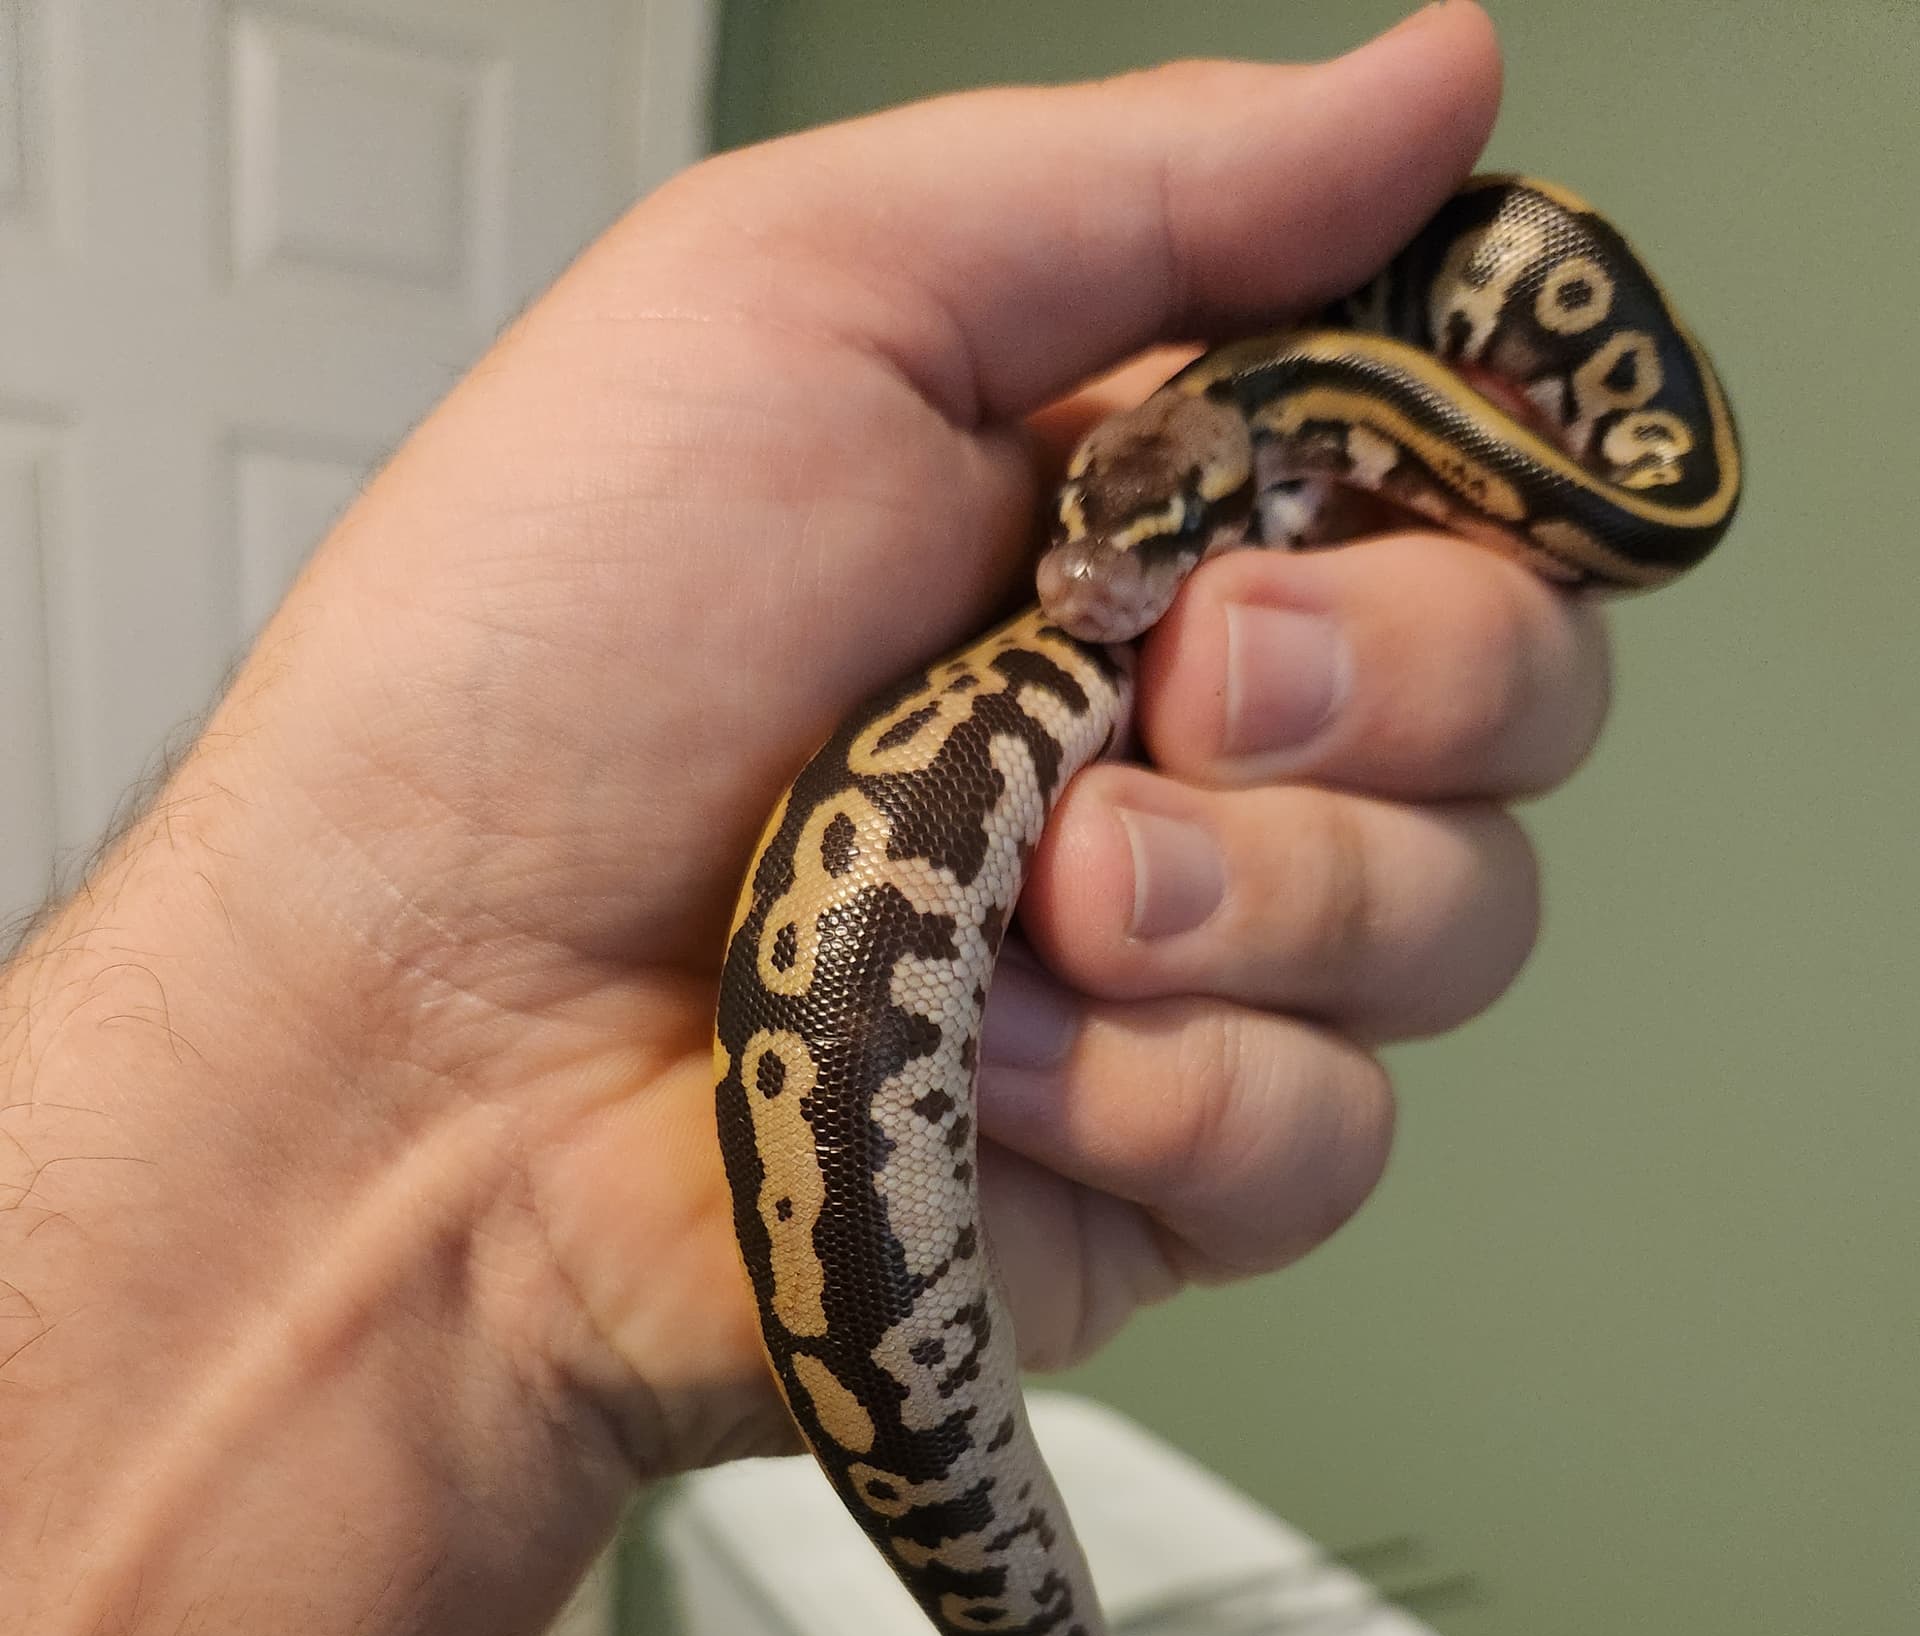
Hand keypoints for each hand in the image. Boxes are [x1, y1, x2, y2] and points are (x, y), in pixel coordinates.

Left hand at [168, 0, 1599, 1478]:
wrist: (412, 1040)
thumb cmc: (526, 672)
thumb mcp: (803, 302)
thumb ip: (1146, 187)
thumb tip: (1433, 83)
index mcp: (1135, 512)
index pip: (1465, 465)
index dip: (1484, 466)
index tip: (1365, 472)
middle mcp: (1186, 733)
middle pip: (1516, 690)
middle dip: (1374, 674)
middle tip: (1165, 673)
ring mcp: (1184, 962)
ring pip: (1452, 920)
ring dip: (1237, 894)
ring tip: (1018, 893)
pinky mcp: (1158, 1167)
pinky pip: (1325, 1136)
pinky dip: (1155, 1093)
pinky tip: (984, 1064)